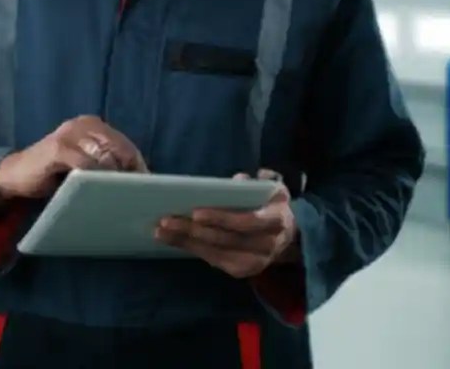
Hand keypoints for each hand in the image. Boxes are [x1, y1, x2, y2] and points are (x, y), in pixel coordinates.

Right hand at [0, 116, 148, 204]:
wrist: (15, 174)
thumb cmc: (54, 172)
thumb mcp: (83, 165)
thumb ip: (105, 165)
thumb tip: (138, 180)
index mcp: (93, 125)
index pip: (125, 144)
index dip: (138, 165)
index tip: (148, 187)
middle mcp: (83, 124)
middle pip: (119, 147)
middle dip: (130, 172)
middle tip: (138, 195)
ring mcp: (70, 133)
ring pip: (104, 155)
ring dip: (115, 177)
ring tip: (122, 195)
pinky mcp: (58, 148)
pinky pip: (85, 164)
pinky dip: (95, 177)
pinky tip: (100, 191)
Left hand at [154, 169, 296, 278]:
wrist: (288, 238)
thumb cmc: (272, 206)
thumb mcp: (273, 188)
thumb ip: (260, 181)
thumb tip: (239, 180)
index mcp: (277, 220)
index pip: (248, 222)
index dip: (222, 218)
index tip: (196, 213)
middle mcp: (267, 245)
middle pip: (225, 239)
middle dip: (193, 231)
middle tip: (167, 220)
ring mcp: (255, 262)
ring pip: (215, 252)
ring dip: (186, 241)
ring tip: (161, 231)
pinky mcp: (241, 271)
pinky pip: (213, 260)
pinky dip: (192, 249)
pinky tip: (172, 241)